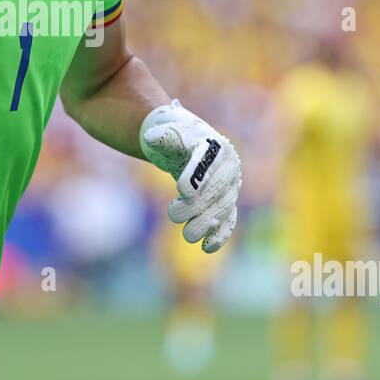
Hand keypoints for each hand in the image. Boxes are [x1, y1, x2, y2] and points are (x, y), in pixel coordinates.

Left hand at [139, 99, 241, 252]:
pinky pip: (229, 220)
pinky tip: (208, 247)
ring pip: (223, 207)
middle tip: (173, 215)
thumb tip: (150, 138)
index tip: (182, 190)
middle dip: (197, 205)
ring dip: (206, 223)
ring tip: (188, 235)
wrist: (188, 144)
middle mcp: (228, 166)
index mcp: (215, 145)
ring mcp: (230, 186)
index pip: (207, 162)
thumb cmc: (176, 138)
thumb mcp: (167, 132)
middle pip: (216, 189)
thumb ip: (161, 136)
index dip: (196, 177)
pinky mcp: (227, 202)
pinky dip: (220, 234)